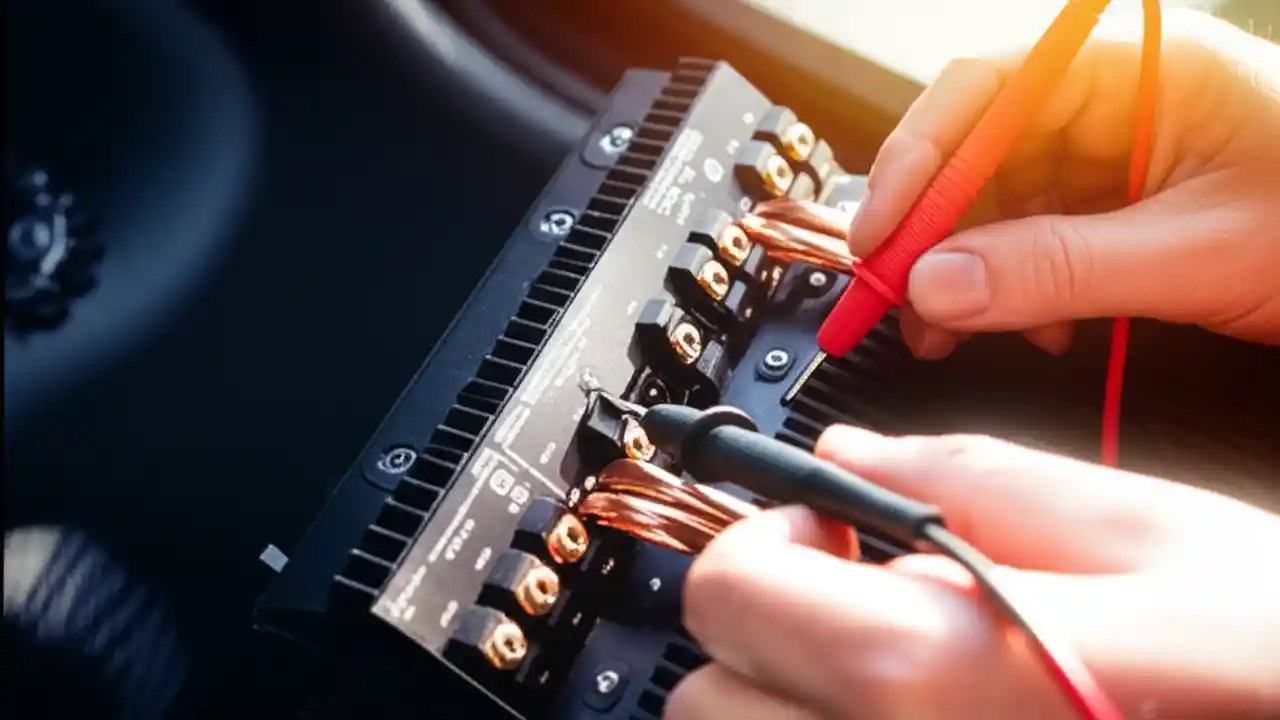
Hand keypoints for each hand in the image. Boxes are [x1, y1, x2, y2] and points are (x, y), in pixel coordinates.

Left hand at [668, 426, 1279, 718]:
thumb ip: (968, 478)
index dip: (765, 540)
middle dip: (767, 631)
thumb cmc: (1270, 664)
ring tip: (895, 676)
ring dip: (788, 703)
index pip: (727, 591)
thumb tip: (850, 452)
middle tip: (859, 604)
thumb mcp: (1144, 534)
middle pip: (708, 698)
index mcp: (932, 670)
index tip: (826, 531)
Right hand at [847, 10, 1279, 358]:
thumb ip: (1059, 268)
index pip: (985, 92)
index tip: (878, 241)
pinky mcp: (1123, 199)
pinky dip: (1019, 284)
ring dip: (967, 269)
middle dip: (933, 232)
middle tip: (892, 300)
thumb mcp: (1199, 252)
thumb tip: (938, 285)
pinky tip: (1033, 328)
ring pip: (1001, 199)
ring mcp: (1118, 148)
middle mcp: (1116, 96)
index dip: (917, 165)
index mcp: (1135, 65)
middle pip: (981, 149)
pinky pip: (1039, 231)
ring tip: (948, 330)